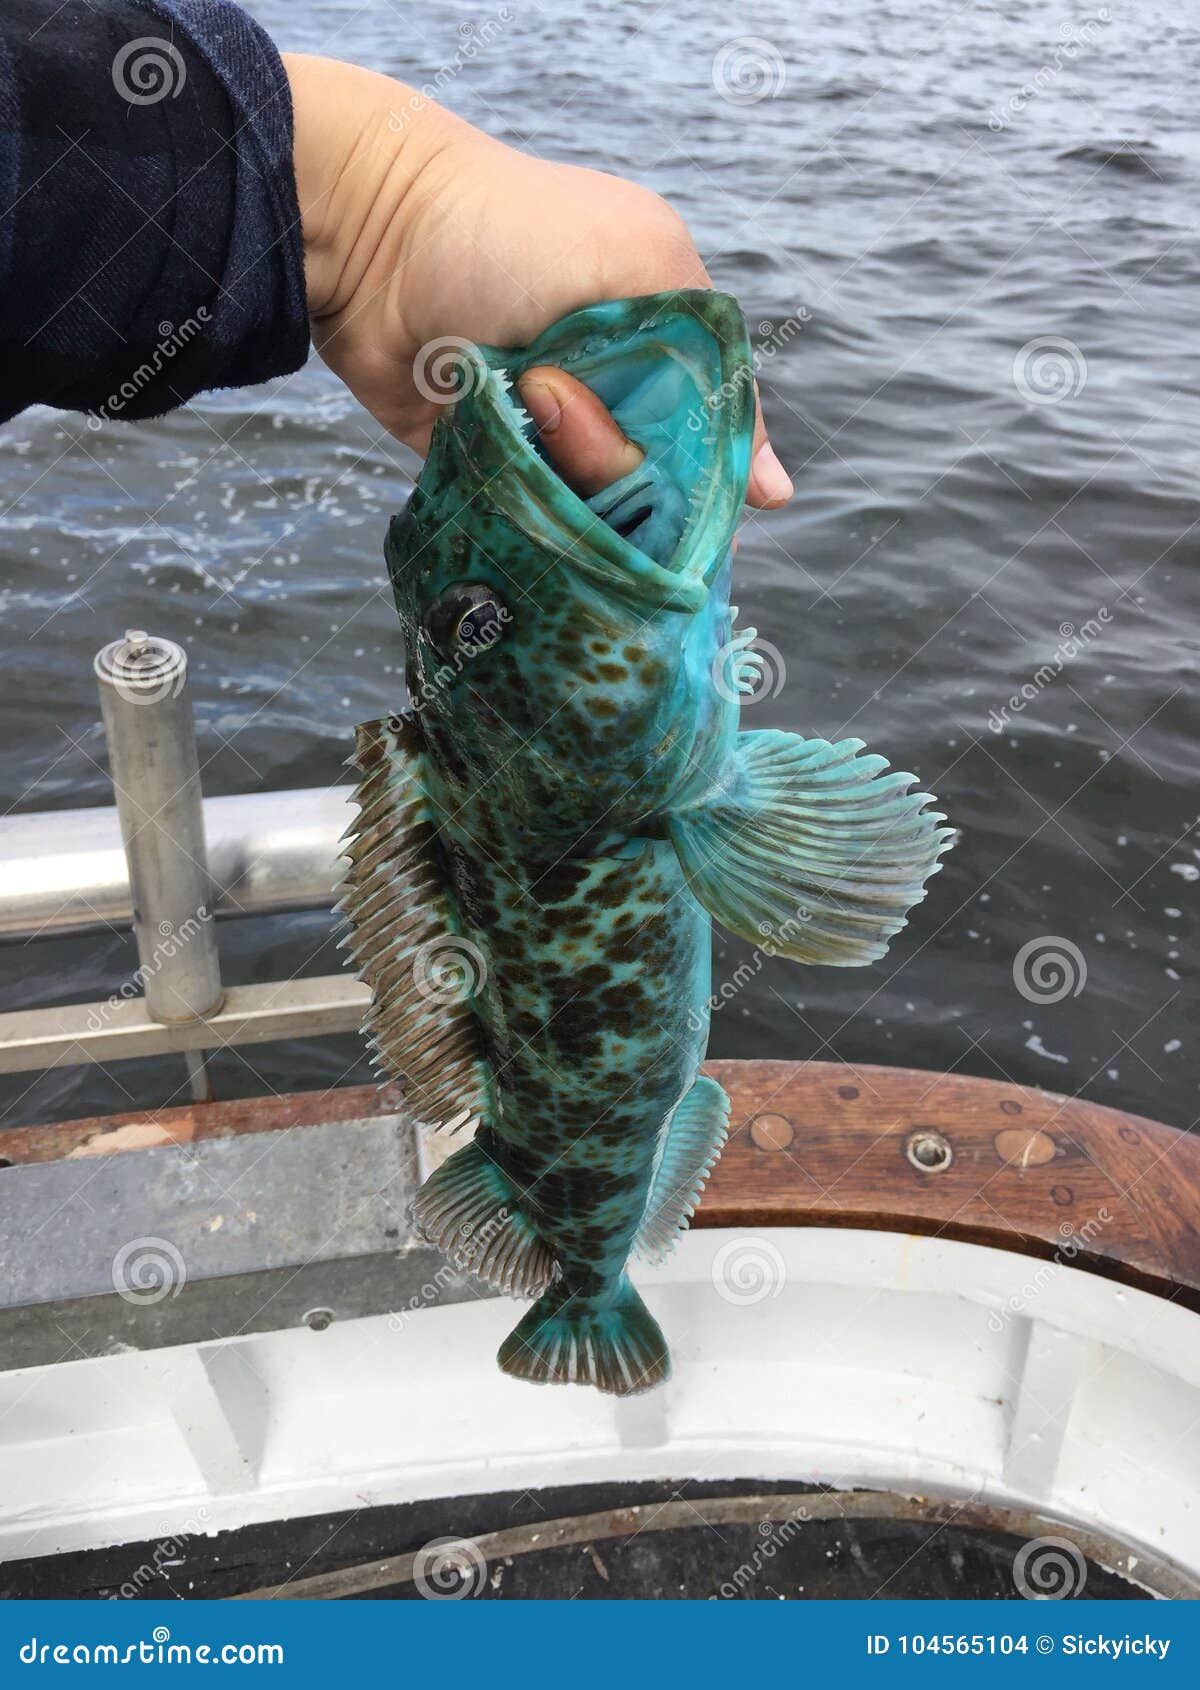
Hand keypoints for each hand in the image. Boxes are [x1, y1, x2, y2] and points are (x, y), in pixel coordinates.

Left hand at [284, 54, 791, 508]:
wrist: (371, 241)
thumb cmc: (510, 230)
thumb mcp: (640, 263)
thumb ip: (717, 369)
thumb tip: (776, 493)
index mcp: (663, 352)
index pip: (713, 448)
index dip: (708, 481)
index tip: (695, 496)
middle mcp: (613, 405)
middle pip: (652, 494)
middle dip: (618, 464)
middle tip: (562, 399)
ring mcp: (550, 444)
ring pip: (592, 520)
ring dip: (565, 477)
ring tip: (524, 406)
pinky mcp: (493, 476)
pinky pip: (528, 530)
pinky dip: (523, 513)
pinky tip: (510, 468)